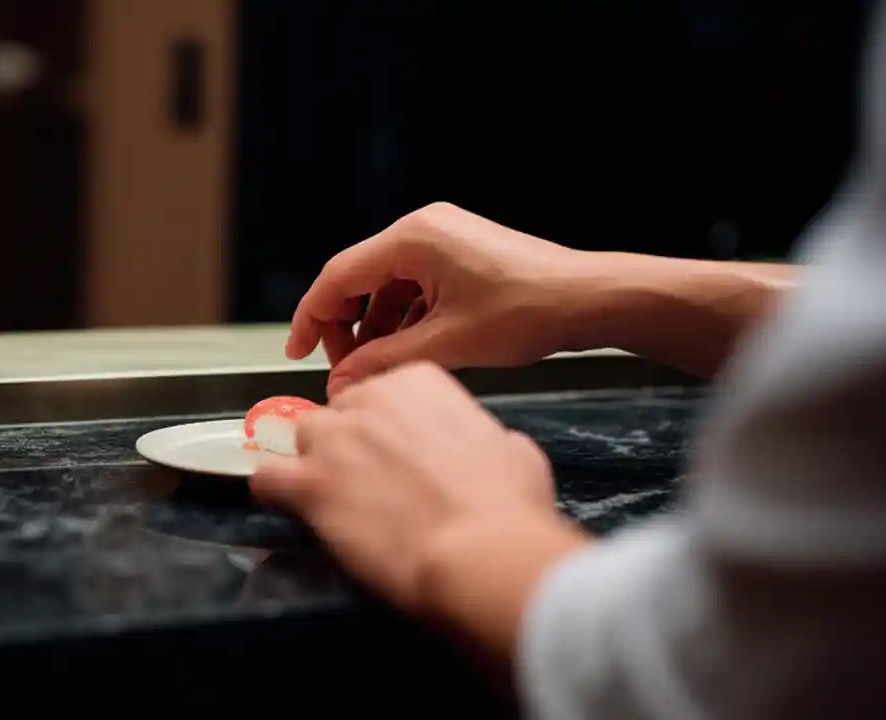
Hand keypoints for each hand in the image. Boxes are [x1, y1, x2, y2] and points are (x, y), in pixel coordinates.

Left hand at [249, 361, 587, 658]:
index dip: (389, 426)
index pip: (384, 392)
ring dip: (314, 462)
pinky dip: (272, 491)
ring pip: (303, 437)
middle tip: (372, 481)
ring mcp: (335, 441)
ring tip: (336, 497)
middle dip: (351, 443)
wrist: (480, 553)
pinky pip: (267, 478)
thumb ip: (481, 436)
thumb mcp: (513, 450)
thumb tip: (486, 448)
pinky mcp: (310, 485)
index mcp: (418, 382)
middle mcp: (370, 401)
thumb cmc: (504, 507)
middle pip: (341, 413)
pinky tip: (286, 505)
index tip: (397, 451)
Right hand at [285, 202, 586, 395]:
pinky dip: (404, 319)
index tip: (297, 352)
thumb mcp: (446, 345)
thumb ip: (383, 362)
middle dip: (346, 327)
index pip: (338, 277)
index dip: (310, 317)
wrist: (589, 299)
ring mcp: (442, 238)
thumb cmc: (527, 313)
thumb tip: (339, 382)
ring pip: (385, 286)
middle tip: (348, 371)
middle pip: (357, 279)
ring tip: (382, 368)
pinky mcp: (458, 253)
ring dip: (376, 328)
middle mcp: (422, 229)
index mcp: (412, 239)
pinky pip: (413, 286)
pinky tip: (413, 351)